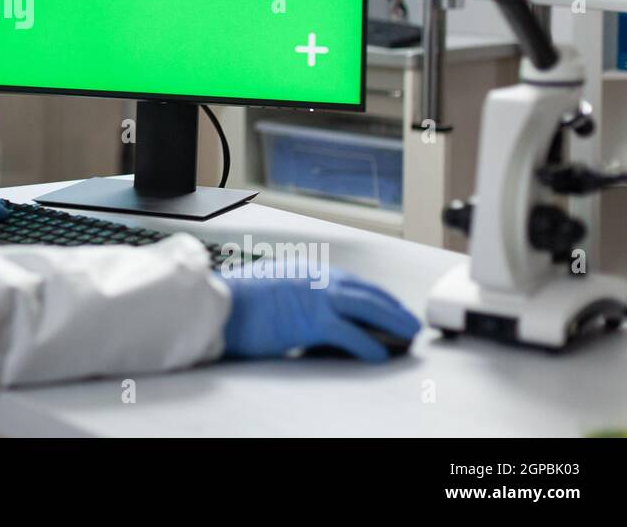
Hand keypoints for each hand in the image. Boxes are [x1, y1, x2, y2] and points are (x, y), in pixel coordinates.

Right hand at [219, 268, 419, 361]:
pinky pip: (351, 334)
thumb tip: (309, 317)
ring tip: (408, 335)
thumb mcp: (271, 291)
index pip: (350, 281)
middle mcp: (315, 278)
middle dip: (392, 306)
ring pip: (368, 307)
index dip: (374, 294)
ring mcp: (315, 297)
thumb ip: (294, 298)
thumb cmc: (234, 301)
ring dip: (393, 322)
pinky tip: (380, 355)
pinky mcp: (311, 320)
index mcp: (305, 271)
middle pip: (366, 292)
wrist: (216, 304)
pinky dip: (369, 345)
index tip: (388, 305)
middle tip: (410, 321)